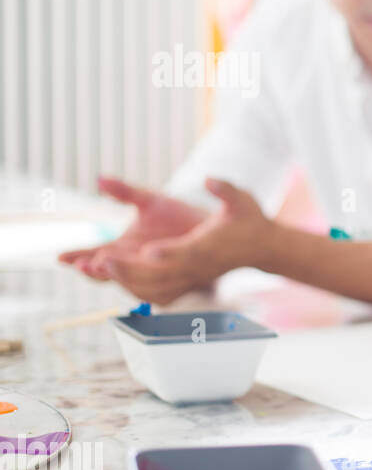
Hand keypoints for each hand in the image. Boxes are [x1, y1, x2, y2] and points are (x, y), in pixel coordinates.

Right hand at [59, 176, 206, 279]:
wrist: (212, 230)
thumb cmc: (179, 215)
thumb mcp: (149, 201)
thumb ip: (124, 191)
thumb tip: (99, 179)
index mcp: (122, 246)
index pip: (93, 253)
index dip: (77, 255)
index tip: (61, 256)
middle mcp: (132, 264)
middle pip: (104, 271)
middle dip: (92, 268)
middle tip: (83, 263)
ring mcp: (149, 274)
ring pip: (124, 281)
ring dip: (113, 275)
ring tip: (102, 265)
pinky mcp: (168, 284)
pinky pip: (148, 290)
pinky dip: (138, 285)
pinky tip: (130, 279)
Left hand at [79, 178, 270, 303]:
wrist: (262, 247)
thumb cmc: (249, 220)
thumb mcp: (242, 198)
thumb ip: (225, 189)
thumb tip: (210, 180)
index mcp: (210, 245)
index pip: (188, 252)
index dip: (168, 253)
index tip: (147, 251)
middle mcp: (200, 266)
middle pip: (163, 274)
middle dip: (130, 268)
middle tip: (101, 259)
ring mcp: (194, 277)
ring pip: (156, 287)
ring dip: (127, 280)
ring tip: (99, 266)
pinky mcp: (189, 283)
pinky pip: (159, 293)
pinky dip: (136, 289)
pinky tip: (117, 278)